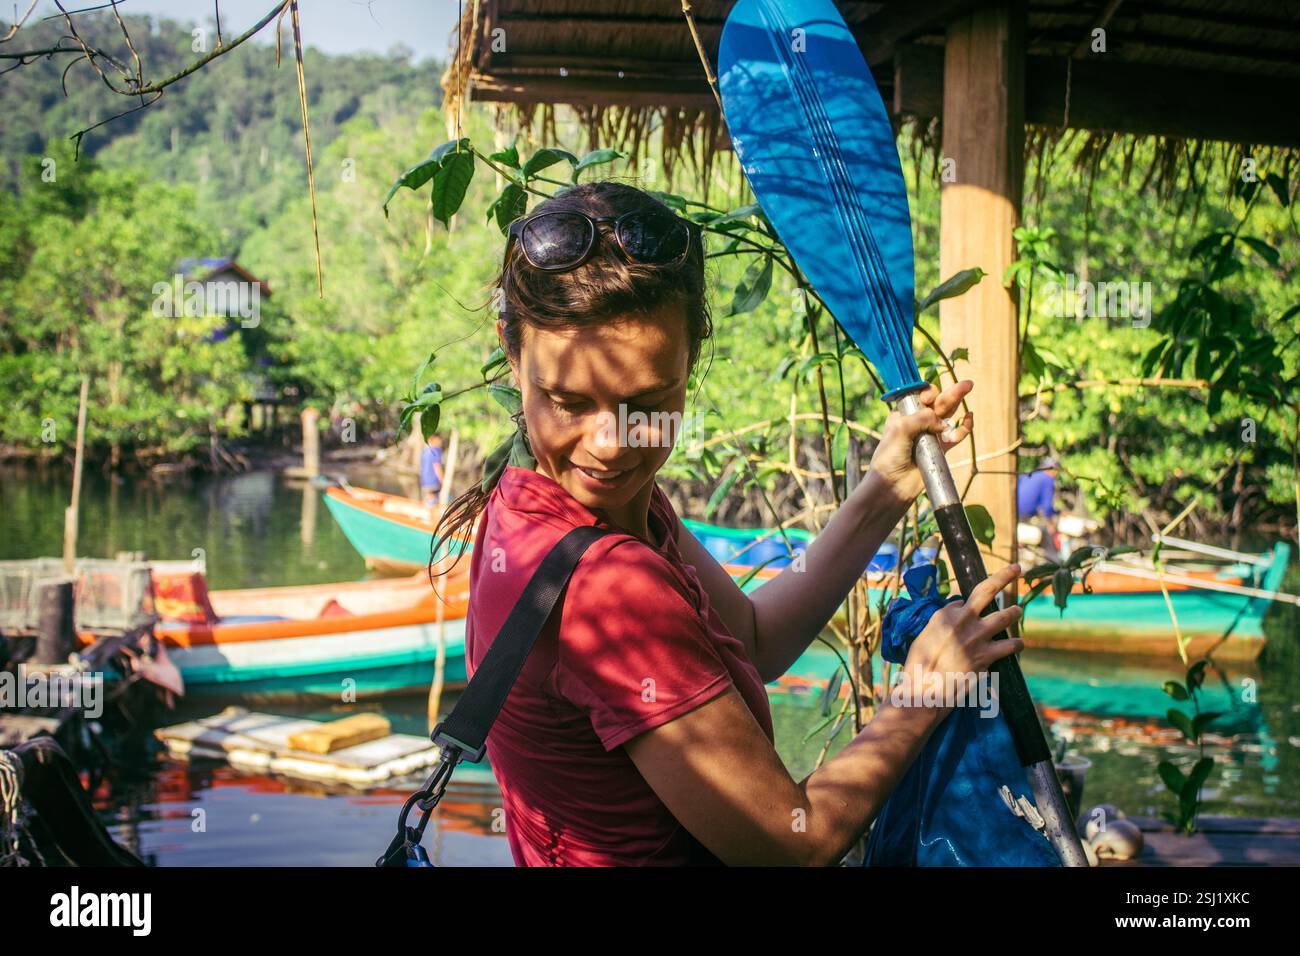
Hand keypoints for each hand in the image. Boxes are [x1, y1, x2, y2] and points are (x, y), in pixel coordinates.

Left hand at [865, 380, 973, 501]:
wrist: (892, 486)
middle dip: (951, 392)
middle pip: (937, 403)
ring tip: (969, 388)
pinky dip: (964, 426)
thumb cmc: (889, 457)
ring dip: (959, 402)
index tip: (928, 397)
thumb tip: (943, 422)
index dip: (927, 393)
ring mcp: (930, 436)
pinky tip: (969, 416)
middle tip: (967, 384)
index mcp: (903, 415)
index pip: (919, 397)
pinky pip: (956, 435)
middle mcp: (917, 423)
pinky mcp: (941, 449)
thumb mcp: (900, 430)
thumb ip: (922, 418)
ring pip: (948, 415)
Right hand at [897, 562, 1024, 715]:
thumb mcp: (923, 636)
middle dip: (1004, 576)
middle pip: (987, 591)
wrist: (924, 692)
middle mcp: (961, 620)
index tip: (968, 609)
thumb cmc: (919, 666)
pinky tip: (1019, 644)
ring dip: (1014, 612)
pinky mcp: (986, 657)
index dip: (967, 606)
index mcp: (942, 614)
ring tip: (1018, 610)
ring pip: (1004, 616)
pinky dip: (1016, 644)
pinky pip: (1010, 645)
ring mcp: (976, 638)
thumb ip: (940, 621)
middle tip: (1017, 569)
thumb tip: (958, 608)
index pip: (962, 601)